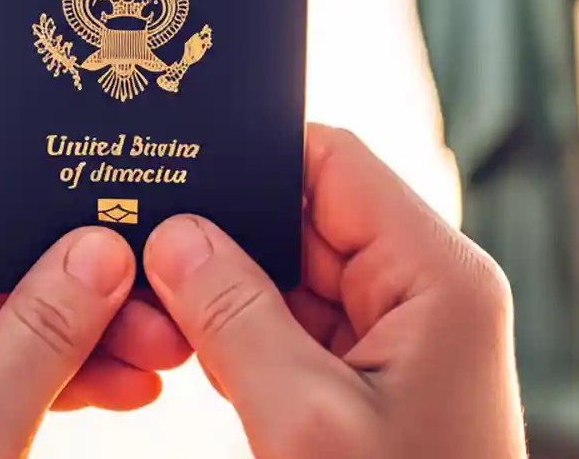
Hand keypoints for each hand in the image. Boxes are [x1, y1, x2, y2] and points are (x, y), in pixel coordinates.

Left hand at [0, 133, 190, 457]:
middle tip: (164, 292)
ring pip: (9, 298)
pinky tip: (122, 386)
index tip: (118, 171)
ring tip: (161, 350)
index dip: (34, 161)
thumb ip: (40, 335)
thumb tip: (104, 249)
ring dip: (86, 322)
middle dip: (85, 264)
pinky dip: (60, 365)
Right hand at [142, 124, 525, 457]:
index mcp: (436, 274)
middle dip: (226, 233)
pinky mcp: (374, 371)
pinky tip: (200, 353)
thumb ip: (235, 316)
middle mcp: (424, 287)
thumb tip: (174, 236)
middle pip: (306, 213)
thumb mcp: (305, 421)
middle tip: (142, 250)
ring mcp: (400, 331)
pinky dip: (245, 333)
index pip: (334, 162)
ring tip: (163, 313)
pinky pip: (296, 322)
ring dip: (228, 289)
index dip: (254, 157)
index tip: (173, 167)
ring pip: (292, 269)